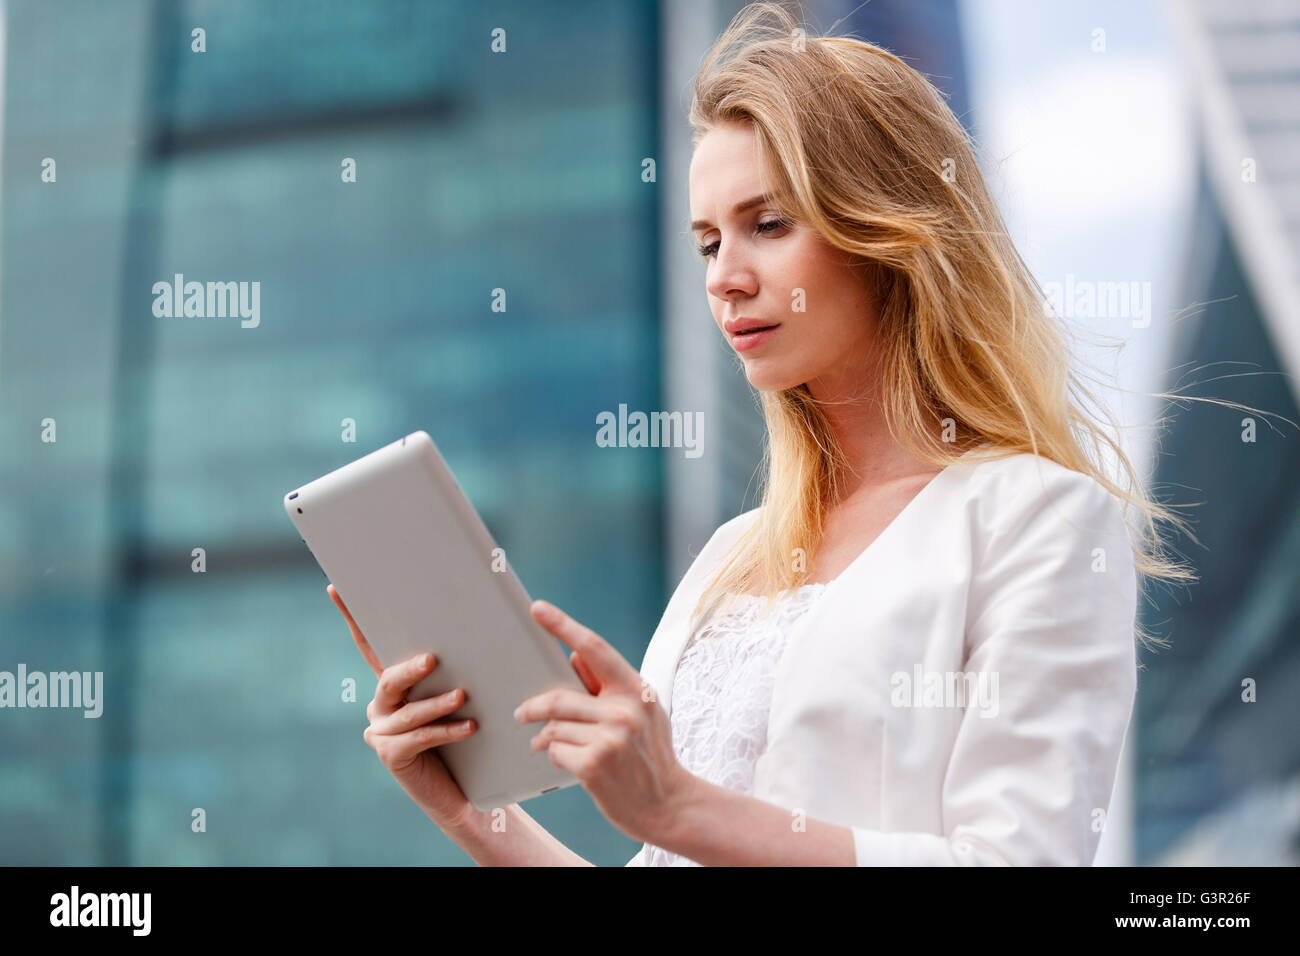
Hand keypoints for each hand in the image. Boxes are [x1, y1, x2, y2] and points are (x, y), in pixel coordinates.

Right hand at [328, 583, 481, 832]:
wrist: (464, 789)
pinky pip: (418, 738)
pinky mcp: (391, 756)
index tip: (336, 588)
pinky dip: (444, 731)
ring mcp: (382, 732)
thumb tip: (480, 630)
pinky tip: (468, 727)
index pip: (369, 647)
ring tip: (462, 696)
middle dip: (409, 669)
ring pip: (407, 712)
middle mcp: (381, 706)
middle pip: (388, 680)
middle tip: (432, 660)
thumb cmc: (466, 736)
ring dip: (436, 704)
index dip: (351, 619)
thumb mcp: (459, 698)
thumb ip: (455, 671)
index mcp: (393, 686)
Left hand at [514, 600, 693, 844]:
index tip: (537, 608)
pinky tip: (567, 762)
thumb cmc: (651, 754)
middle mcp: (625, 710)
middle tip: (521, 712)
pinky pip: (555, 751)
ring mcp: (610, 739)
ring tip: (544, 744)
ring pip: (553, 727)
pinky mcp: (593, 766)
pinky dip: (553, 756)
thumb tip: (573, 655)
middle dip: (532, 706)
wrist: (669, 805)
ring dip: (544, 737)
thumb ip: (609, 684)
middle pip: (559, 697)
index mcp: (636, 689)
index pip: (594, 648)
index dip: (563, 625)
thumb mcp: (643, 712)